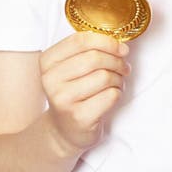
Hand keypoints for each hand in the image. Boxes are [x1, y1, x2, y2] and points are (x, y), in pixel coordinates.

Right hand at [39, 31, 131, 154]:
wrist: (64, 130)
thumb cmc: (73, 93)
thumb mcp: (71, 68)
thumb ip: (88, 51)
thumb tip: (119, 45)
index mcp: (48, 61)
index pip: (80, 41)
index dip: (106, 41)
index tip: (121, 48)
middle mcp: (51, 80)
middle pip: (94, 58)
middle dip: (116, 61)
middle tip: (124, 66)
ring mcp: (63, 100)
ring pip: (104, 76)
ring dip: (118, 78)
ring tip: (117, 82)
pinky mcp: (79, 117)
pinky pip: (110, 95)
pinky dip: (118, 92)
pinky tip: (113, 95)